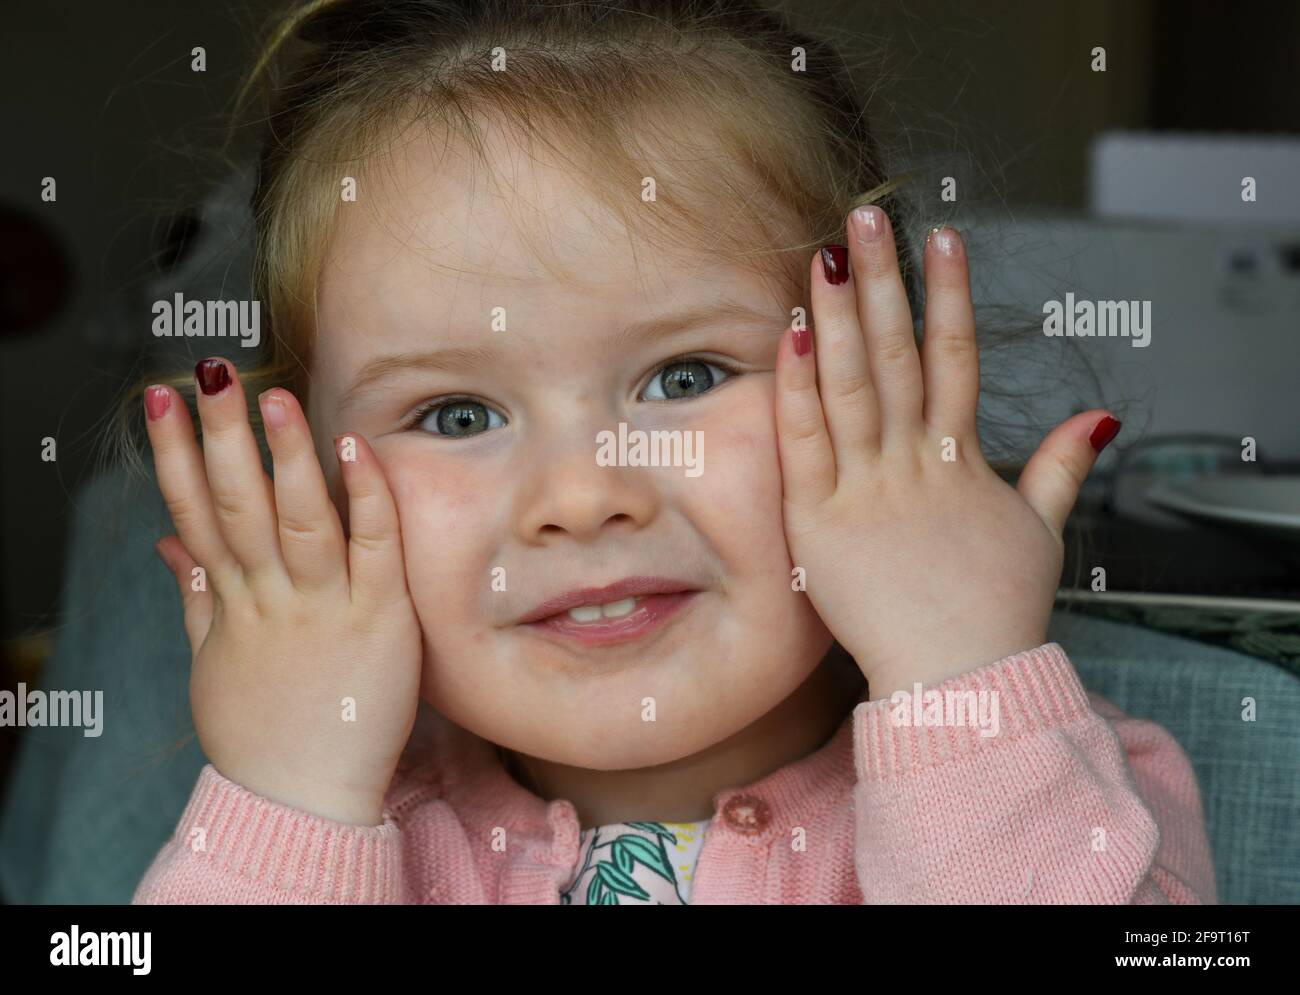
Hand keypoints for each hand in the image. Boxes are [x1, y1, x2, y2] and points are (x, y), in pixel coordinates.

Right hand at [144, 359, 422, 824]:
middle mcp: (271, 599)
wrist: (302, 800)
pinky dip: (365, 498)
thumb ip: (198, 595)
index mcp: (230, 602)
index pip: (194, 512)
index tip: (161, 400)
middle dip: (219, 437)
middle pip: (238, 506)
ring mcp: (324, 608)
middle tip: (207, 374)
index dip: (174, 454)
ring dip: (283, 455)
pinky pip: (374, 548)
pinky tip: (353, 449)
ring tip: (269, 397)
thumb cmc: (261, 730)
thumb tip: (169, 545)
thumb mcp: (216, 659)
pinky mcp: (380, 620)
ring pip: (298, 519)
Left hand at [774, 208, 1118, 698]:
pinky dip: (796, 390)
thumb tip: (1097, 419)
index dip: (949, 295)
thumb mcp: (1040, 532)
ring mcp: (863, 490)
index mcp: (963, 462)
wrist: (959, 681)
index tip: (944, 238)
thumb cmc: (995, 611)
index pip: (956, 358)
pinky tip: (789, 336)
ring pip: (850, 387)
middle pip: (898, 355)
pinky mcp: (816, 523)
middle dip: (883, 281)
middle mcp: (913, 465)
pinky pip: (804, 444)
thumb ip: (1059, 467)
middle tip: (868, 217)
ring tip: (827, 254)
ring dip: (837, 317)